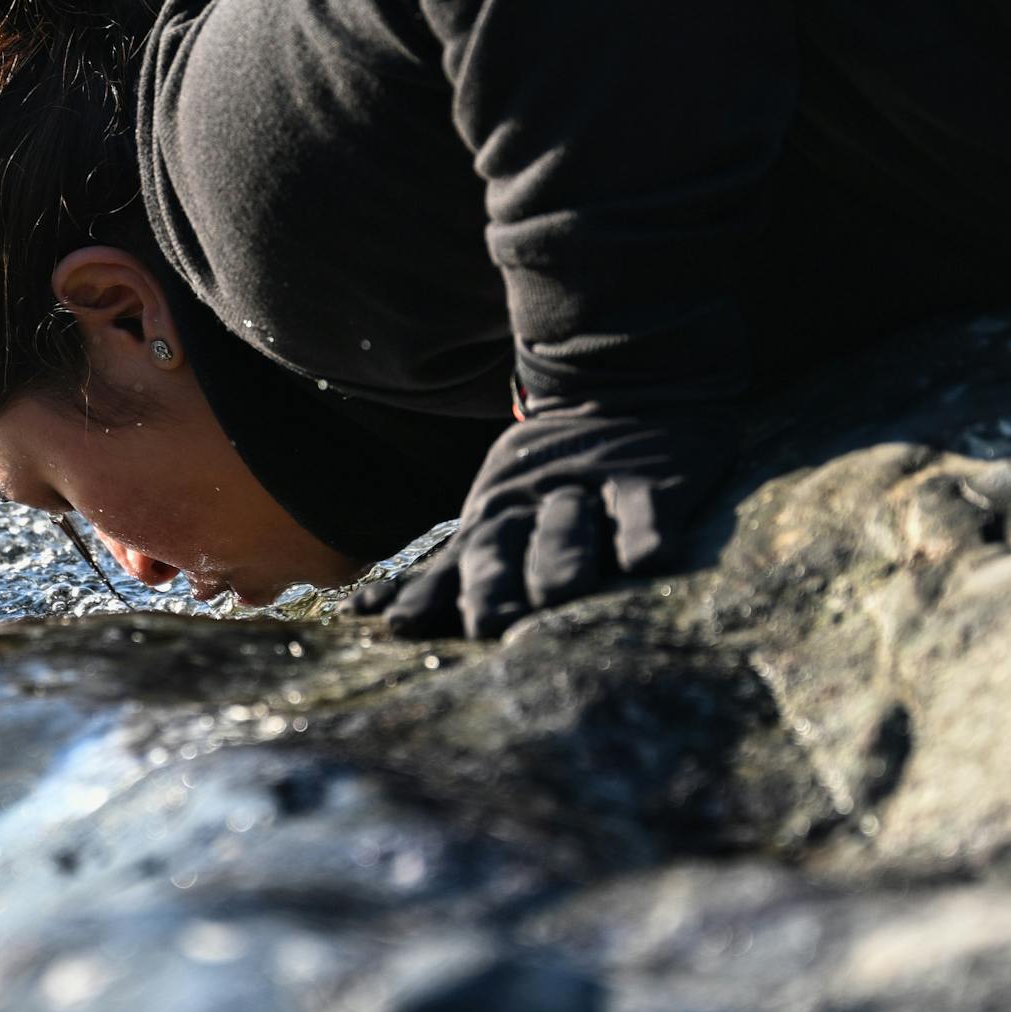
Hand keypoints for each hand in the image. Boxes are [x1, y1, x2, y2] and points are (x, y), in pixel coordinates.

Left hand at [361, 403, 736, 640]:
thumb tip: (360, 614)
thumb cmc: (548, 475)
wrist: (622, 384)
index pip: (456, 562)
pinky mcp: (651, 482)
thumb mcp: (493, 512)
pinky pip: (645, 508)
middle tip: (484, 624)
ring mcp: (592, 490)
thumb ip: (444, 570)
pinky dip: (645, 531)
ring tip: (557, 594)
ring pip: (571, 526)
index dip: (431, 595)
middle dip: (491, 584)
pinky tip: (648, 560)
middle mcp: (534, 506)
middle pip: (507, 545)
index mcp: (494, 518)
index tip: (399, 627)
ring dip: (561, 558)